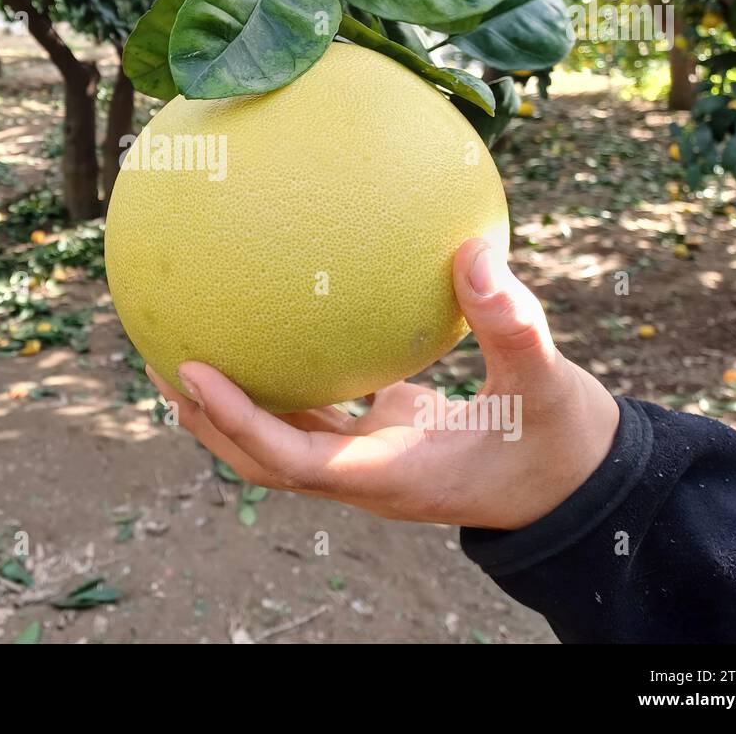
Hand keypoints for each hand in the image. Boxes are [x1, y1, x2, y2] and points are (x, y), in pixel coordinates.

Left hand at [147, 238, 620, 530]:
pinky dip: (285, 381)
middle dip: (206, 418)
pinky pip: (317, 411)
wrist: (577, 484)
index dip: (236, 420)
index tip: (189, 370)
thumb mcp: (547, 382)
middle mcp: (365, 473)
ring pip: (282, 440)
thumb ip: (512, 322)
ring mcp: (369, 460)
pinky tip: (273, 328)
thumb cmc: (561, 441)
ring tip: (188, 347)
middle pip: (261, 460)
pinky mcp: (382, 438)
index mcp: (391, 472)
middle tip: (158, 359)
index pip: (292, 457)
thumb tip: (472, 251)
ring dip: (232, 405)